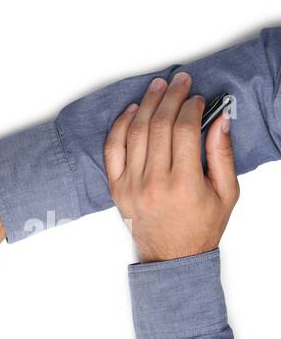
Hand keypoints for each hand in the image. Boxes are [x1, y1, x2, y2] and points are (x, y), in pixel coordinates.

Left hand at [104, 73, 237, 262]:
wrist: (171, 257)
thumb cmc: (200, 226)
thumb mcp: (226, 192)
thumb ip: (223, 154)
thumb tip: (220, 118)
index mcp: (184, 183)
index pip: (184, 131)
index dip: (191, 107)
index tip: (198, 98)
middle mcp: (153, 183)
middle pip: (158, 126)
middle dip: (170, 97)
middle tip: (179, 81)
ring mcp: (131, 185)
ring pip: (134, 133)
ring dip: (146, 105)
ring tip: (157, 87)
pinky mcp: (116, 188)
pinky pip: (112, 150)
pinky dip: (119, 127)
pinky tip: (131, 111)